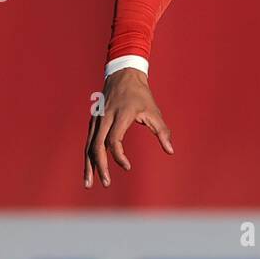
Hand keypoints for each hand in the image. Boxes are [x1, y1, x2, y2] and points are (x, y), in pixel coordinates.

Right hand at [84, 68, 172, 188]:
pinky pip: (89, 142)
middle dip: (100, 166)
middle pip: (96, 146)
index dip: (119, 156)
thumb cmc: (141, 95)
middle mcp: (105, 118)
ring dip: (89, 165)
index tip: (127, 166)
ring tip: (88, 184)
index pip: (114, 140)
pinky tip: (89, 170)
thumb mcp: (154, 111)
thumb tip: (170, 151)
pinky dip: (88, 157)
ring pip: (89, 146)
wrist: (123, 74)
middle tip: (106, 183)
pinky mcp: (94, 122)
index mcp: (120, 115)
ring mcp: (96, 120)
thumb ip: (162, 131)